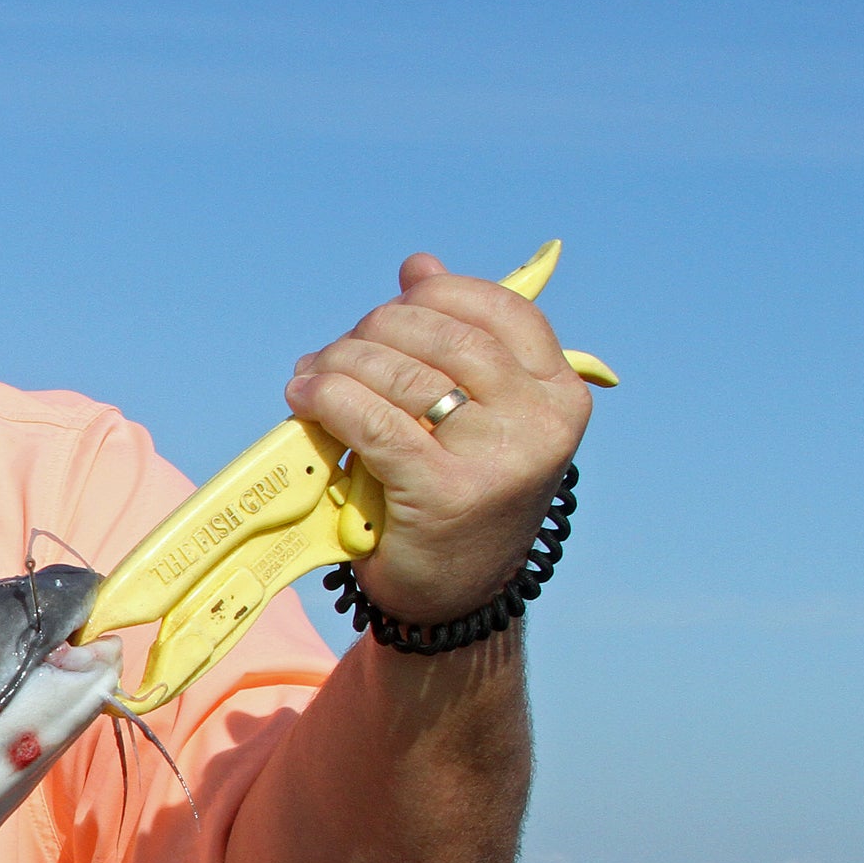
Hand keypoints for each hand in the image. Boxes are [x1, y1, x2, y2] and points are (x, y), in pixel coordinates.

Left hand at [285, 253, 591, 626]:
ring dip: (340, 364)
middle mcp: (540, 421)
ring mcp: (499, 457)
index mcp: (559, 393)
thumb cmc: (455, 494)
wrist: (451, 597)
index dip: (437, 294)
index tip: (396, 299)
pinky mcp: (445, 491)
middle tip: (335, 352)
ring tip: (309, 376)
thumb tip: (418, 264)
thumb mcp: (474, 417)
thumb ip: (454, 344)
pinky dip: (329, 400)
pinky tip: (304, 398)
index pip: (499, 310)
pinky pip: (374, 422)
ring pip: (403, 375)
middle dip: (375, 331)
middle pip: (442, 336)